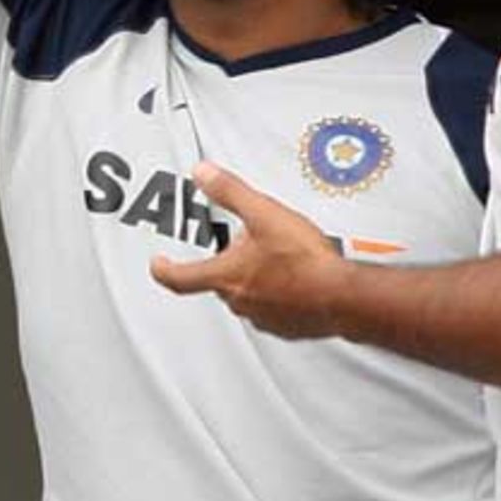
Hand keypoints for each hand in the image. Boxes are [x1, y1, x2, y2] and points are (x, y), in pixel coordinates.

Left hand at [150, 163, 348, 339]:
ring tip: (278, 259)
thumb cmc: (306, 262)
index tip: (158, 265)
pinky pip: (272, 308)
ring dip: (255, 278)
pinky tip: (296, 278)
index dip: (164, 270)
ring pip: (247, 295)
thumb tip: (203, 174)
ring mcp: (263, 316)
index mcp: (228, 276)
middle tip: (245, 245)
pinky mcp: (286, 325)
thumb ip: (230, 192)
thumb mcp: (264, 213)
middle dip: (228, 263)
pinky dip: (278, 293)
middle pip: (220, 282)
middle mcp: (241, 300)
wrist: (342, 295)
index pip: (181, 278)